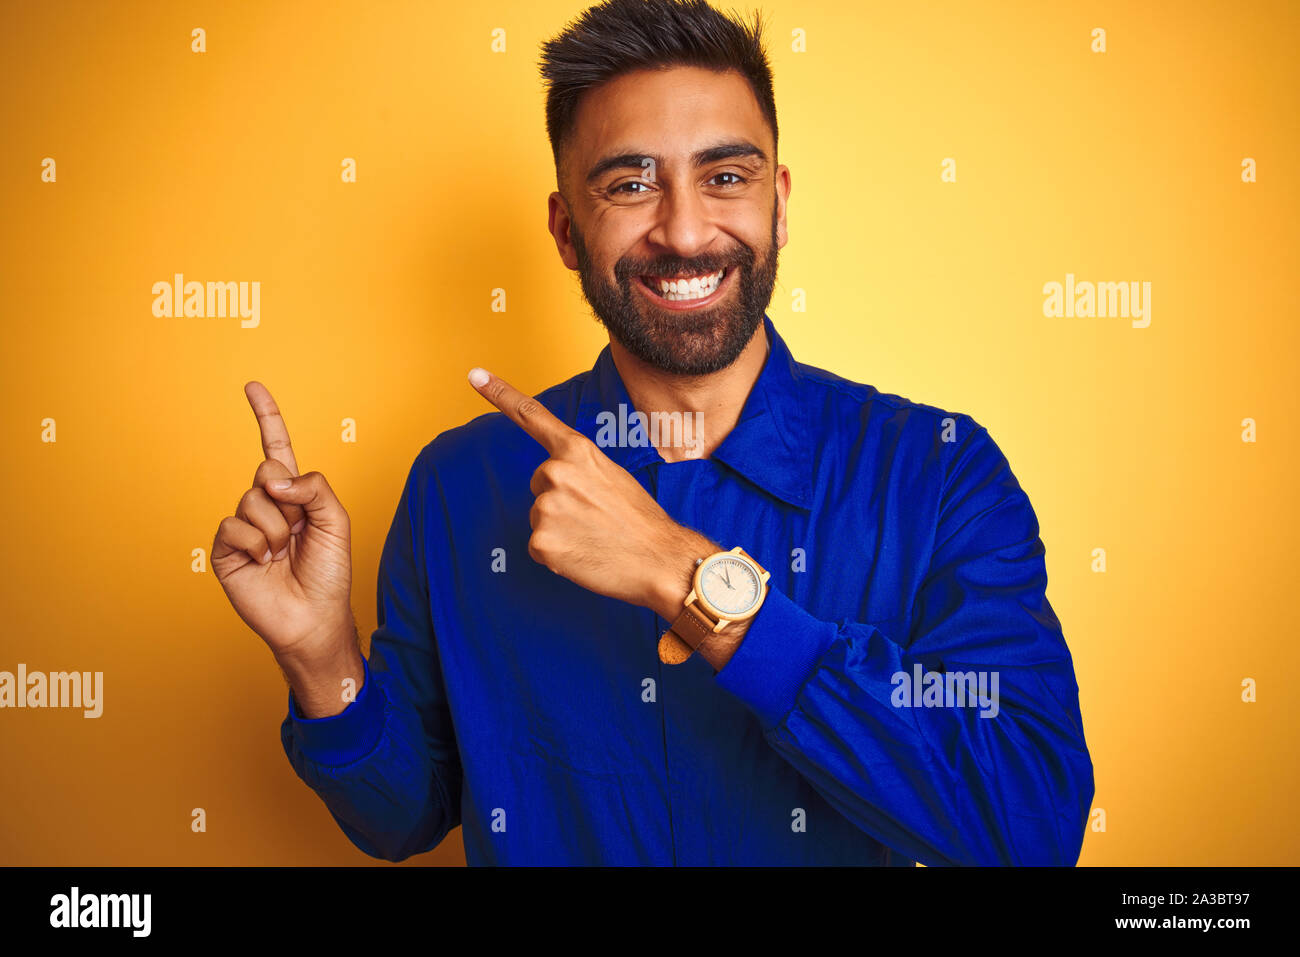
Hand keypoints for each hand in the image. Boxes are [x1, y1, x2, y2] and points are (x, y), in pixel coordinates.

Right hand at [211, 382, 355, 665]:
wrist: (313, 617)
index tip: (252, 386)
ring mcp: (244, 526)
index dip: (266, 417)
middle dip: (287, 499)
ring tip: (283, 554)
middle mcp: (266, 506)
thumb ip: (314, 487)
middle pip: (266, 472)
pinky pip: (233, 525)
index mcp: (294, 495)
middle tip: (298, 531)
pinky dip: (255, 543)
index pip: (277, 449)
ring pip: (252, 500)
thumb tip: (273, 479)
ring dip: (276, 529)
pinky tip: (263, 563)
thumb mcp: (336, 521)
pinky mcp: (225, 549)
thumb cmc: (329, 572)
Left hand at [469, 367, 712, 619]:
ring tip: (594, 536)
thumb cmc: (640, 520)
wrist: (660, 559)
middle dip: (559, 500)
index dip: (500, 393)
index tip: (474, 375)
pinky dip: (558, 555)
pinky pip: (539, 547)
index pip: (532, 416)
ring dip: (560, 529)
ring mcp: (546, 507)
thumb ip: (579, 468)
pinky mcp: (541, 541)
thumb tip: (556, 480)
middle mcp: (555, 472)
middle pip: (538, 484)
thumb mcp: (612, 475)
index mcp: (576, 450)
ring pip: (538, 517)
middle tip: (594, 516)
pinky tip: (584, 554)